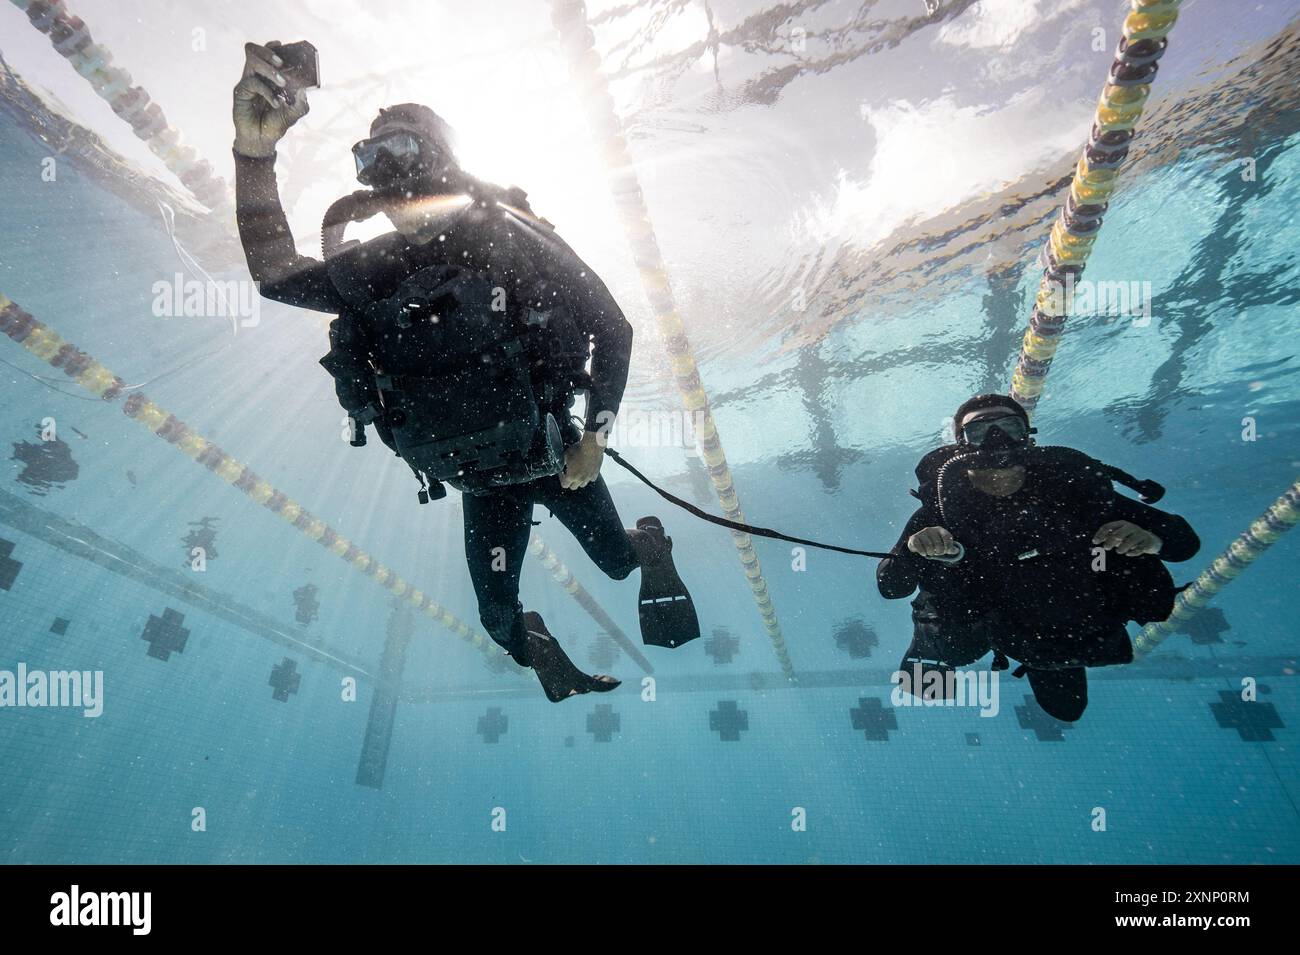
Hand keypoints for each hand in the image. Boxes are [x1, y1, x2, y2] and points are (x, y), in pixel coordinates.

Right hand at [233, 41, 309, 157]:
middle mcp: (255, 76)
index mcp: (266, 77)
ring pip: (252, 61)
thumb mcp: (294, 114)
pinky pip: (253, 83)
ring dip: (269, 69)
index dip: (271, 47)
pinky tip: (276, 103)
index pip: (265, 54)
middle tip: (281, 63)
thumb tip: (305, 90)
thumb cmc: (275, 124)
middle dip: (268, 52)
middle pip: (253, 51)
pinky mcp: (240, 92)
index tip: (280, 44)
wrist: (262, 141)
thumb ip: (301, 103)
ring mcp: (246, 83)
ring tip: (282, 82)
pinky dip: (267, 92)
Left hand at [560, 431, 604, 489]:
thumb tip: (561, 463)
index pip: (564, 485)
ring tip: (578, 472)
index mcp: (571, 476)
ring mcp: (589, 477)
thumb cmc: (578, 450)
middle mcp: (580, 479)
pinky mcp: (595, 473)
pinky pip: (591, 479)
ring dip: (579, 481)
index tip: (562, 472)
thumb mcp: (566, 454)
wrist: (592, 447)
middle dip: (570, 481)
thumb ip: (562, 461)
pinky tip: (586, 470)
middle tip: (569, 473)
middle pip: (573, 487)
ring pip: (583, 484)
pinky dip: (588, 477)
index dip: (561, 479)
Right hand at [907, 526, 959, 558]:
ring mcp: (921, 533)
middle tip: (936, 552)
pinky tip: (924, 553)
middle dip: (939, 552)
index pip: (948, 537)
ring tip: (930, 552)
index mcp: (939, 529)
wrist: (917, 543)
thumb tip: (957, 551)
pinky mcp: (914, 538)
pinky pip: (920, 547)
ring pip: (929, 547)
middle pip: (938, 545)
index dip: (949, 547)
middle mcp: (930, 529)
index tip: (947, 551)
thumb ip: (950, 548)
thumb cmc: (933, 544)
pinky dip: (923, 552)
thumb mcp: (943, 544)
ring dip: (930, 553)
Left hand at [1092, 520, 1161, 555]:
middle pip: (1118, 534)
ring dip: (1122, 547)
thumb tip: (1095, 541)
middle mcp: (1131, 527)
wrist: (1151, 540)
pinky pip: (1140, 548)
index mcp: (1122, 524)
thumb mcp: (1119, 535)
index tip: (1094, 542)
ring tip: (1118, 551)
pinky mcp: (1148, 543)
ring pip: (1130, 541)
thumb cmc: (1130, 537)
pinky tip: (1129, 554)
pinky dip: (1133, 552)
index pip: (1108, 527)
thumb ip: (1108, 536)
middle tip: (1106, 548)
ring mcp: (1140, 535)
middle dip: (1111, 541)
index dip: (1100, 534)